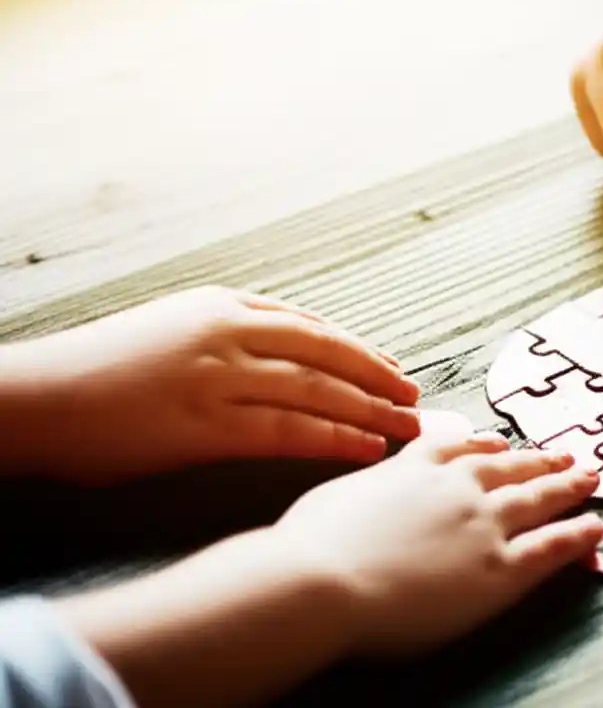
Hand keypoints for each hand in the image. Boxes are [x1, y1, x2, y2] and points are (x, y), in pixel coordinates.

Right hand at [1, 285, 420, 483]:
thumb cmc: (100, 371)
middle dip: (379, 376)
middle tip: (415, 397)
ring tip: (406, 426)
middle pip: (328, 351)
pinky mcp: (207, 423)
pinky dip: (335, 437)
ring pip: (319, 390)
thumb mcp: (171, 328)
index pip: (312, 325)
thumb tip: (279, 354)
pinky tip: (365, 447)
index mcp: (222, 304)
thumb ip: (227, 335)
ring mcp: (220, 375)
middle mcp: (228, 332)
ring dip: (371, 409)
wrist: (37, 399)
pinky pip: (290, 429)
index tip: (391, 368)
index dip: (360, 350)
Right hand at [54, 416, 602, 707]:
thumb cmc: (309, 547)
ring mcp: (483, 525)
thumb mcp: (336, 496)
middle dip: (538, 459)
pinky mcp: (499, 569)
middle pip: (508, 466)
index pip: (458, 448)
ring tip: (590, 477)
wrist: (320, 581)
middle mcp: (456, 488)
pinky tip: (596, 527)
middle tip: (563, 453)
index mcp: (413, 468)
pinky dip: (577, 534)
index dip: (484, 445)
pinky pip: (551, 547)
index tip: (499, 442)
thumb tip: (367, 491)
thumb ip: (366, 488)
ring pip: (538, 498)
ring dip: (567, 485)